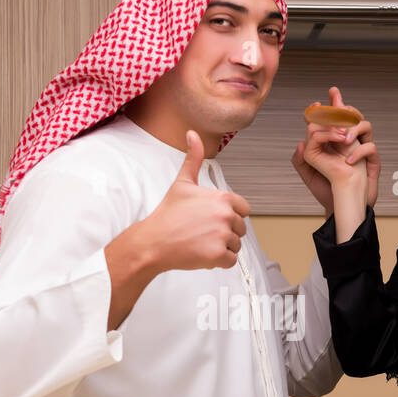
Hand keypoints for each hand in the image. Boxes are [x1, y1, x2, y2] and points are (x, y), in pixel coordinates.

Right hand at [141, 130, 249, 271]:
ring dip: (222, 248)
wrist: (153, 241)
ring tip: (201, 242)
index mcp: (222, 198)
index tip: (212, 218)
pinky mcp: (218, 255)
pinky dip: (218, 262)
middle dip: (225, 233)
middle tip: (202, 232)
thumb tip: (192, 134)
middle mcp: (226, 215)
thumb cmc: (167, 215)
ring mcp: (223, 235)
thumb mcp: (182, 183)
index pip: (244, 210)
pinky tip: (202, 253)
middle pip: (240, 229)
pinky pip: (230, 262)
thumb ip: (193, 158)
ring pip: (236, 246)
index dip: (229, 215)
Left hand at [290, 85, 379, 215]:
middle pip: (351, 116)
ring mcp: (361, 150)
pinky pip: (370, 147)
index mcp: (334, 142)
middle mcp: (349, 143)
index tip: (316, 104)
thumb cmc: (327, 190)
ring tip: (343, 140)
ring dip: (354, 128)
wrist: (340, 207)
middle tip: (336, 104)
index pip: (332, 120)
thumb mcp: (308, 174)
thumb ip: (301, 159)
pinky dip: (359, 152)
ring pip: (365, 125)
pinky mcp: (372, 162)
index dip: (327, 109)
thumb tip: (301, 143)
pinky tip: (348, 161)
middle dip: (344, 107)